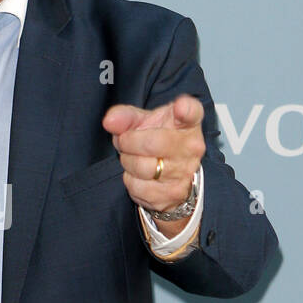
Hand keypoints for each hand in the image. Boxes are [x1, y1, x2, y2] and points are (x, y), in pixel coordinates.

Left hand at [102, 95, 204, 218]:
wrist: (170, 174)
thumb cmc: (158, 140)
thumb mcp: (143, 122)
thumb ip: (126, 116)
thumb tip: (110, 121)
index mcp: (187, 123)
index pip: (191, 112)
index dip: (184, 109)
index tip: (179, 108)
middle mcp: (192, 147)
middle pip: (152, 143)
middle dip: (128, 142)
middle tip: (126, 142)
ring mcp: (185, 172)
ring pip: (142, 167)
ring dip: (128, 162)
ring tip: (134, 158)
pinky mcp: (174, 194)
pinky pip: (138, 187)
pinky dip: (131, 180)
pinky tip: (140, 175)